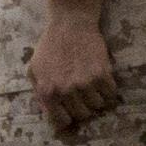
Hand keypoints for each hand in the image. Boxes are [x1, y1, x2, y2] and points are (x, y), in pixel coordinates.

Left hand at [29, 11, 117, 129]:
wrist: (70, 25)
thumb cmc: (50, 47)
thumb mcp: (34, 69)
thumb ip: (39, 93)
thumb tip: (49, 114)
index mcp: (47, 91)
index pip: (60, 121)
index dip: (67, 119)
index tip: (71, 114)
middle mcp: (66, 90)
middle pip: (82, 115)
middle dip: (83, 108)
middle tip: (83, 97)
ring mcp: (85, 83)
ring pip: (98, 106)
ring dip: (97, 98)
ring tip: (92, 87)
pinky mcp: (102, 74)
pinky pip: (111, 94)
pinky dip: (109, 90)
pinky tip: (102, 80)